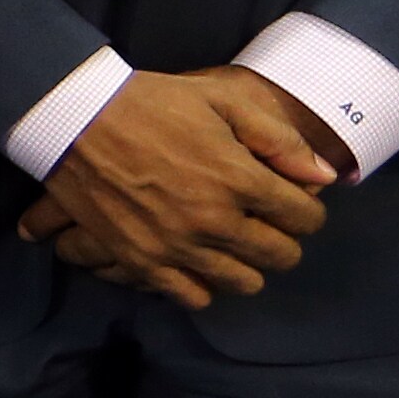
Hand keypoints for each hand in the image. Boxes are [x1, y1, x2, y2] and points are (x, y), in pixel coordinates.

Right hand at [15, 66, 341, 310]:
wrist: (75, 118)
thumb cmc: (150, 102)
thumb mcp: (221, 100)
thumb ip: (279, 139)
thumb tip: (323, 177)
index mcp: (240, 178)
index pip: (306, 218)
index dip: (306, 209)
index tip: (290, 200)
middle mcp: (215, 220)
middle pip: (281, 256)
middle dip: (283, 238)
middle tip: (263, 220)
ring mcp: (178, 246)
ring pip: (244, 282)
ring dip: (247, 264)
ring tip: (232, 241)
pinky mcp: (143, 261)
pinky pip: (194, 297)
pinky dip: (203, 284)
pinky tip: (197, 259)